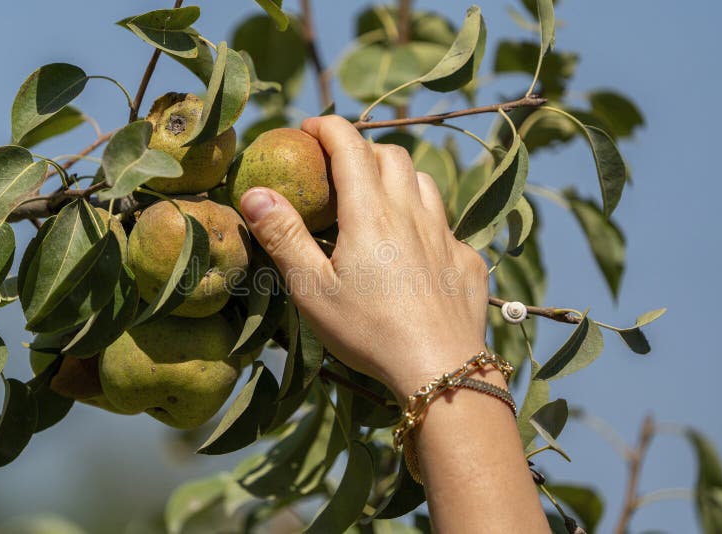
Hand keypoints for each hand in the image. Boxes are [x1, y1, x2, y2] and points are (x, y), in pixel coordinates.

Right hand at [238, 116, 490, 400]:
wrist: (441, 370)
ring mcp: (445, 235)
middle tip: (338, 168)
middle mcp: (412, 213)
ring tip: (378, 199)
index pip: (349, 145)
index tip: (308, 128)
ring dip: (398, 177)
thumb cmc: (368, 332)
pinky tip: (413, 250)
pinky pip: (445, 224)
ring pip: (424, 183)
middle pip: (391, 154)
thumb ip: (284, 237)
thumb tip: (255, 193)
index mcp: (371, 213)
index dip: (327, 127)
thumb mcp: (312, 289)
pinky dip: (424, 220)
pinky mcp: (466, 260)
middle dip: (362, 148)